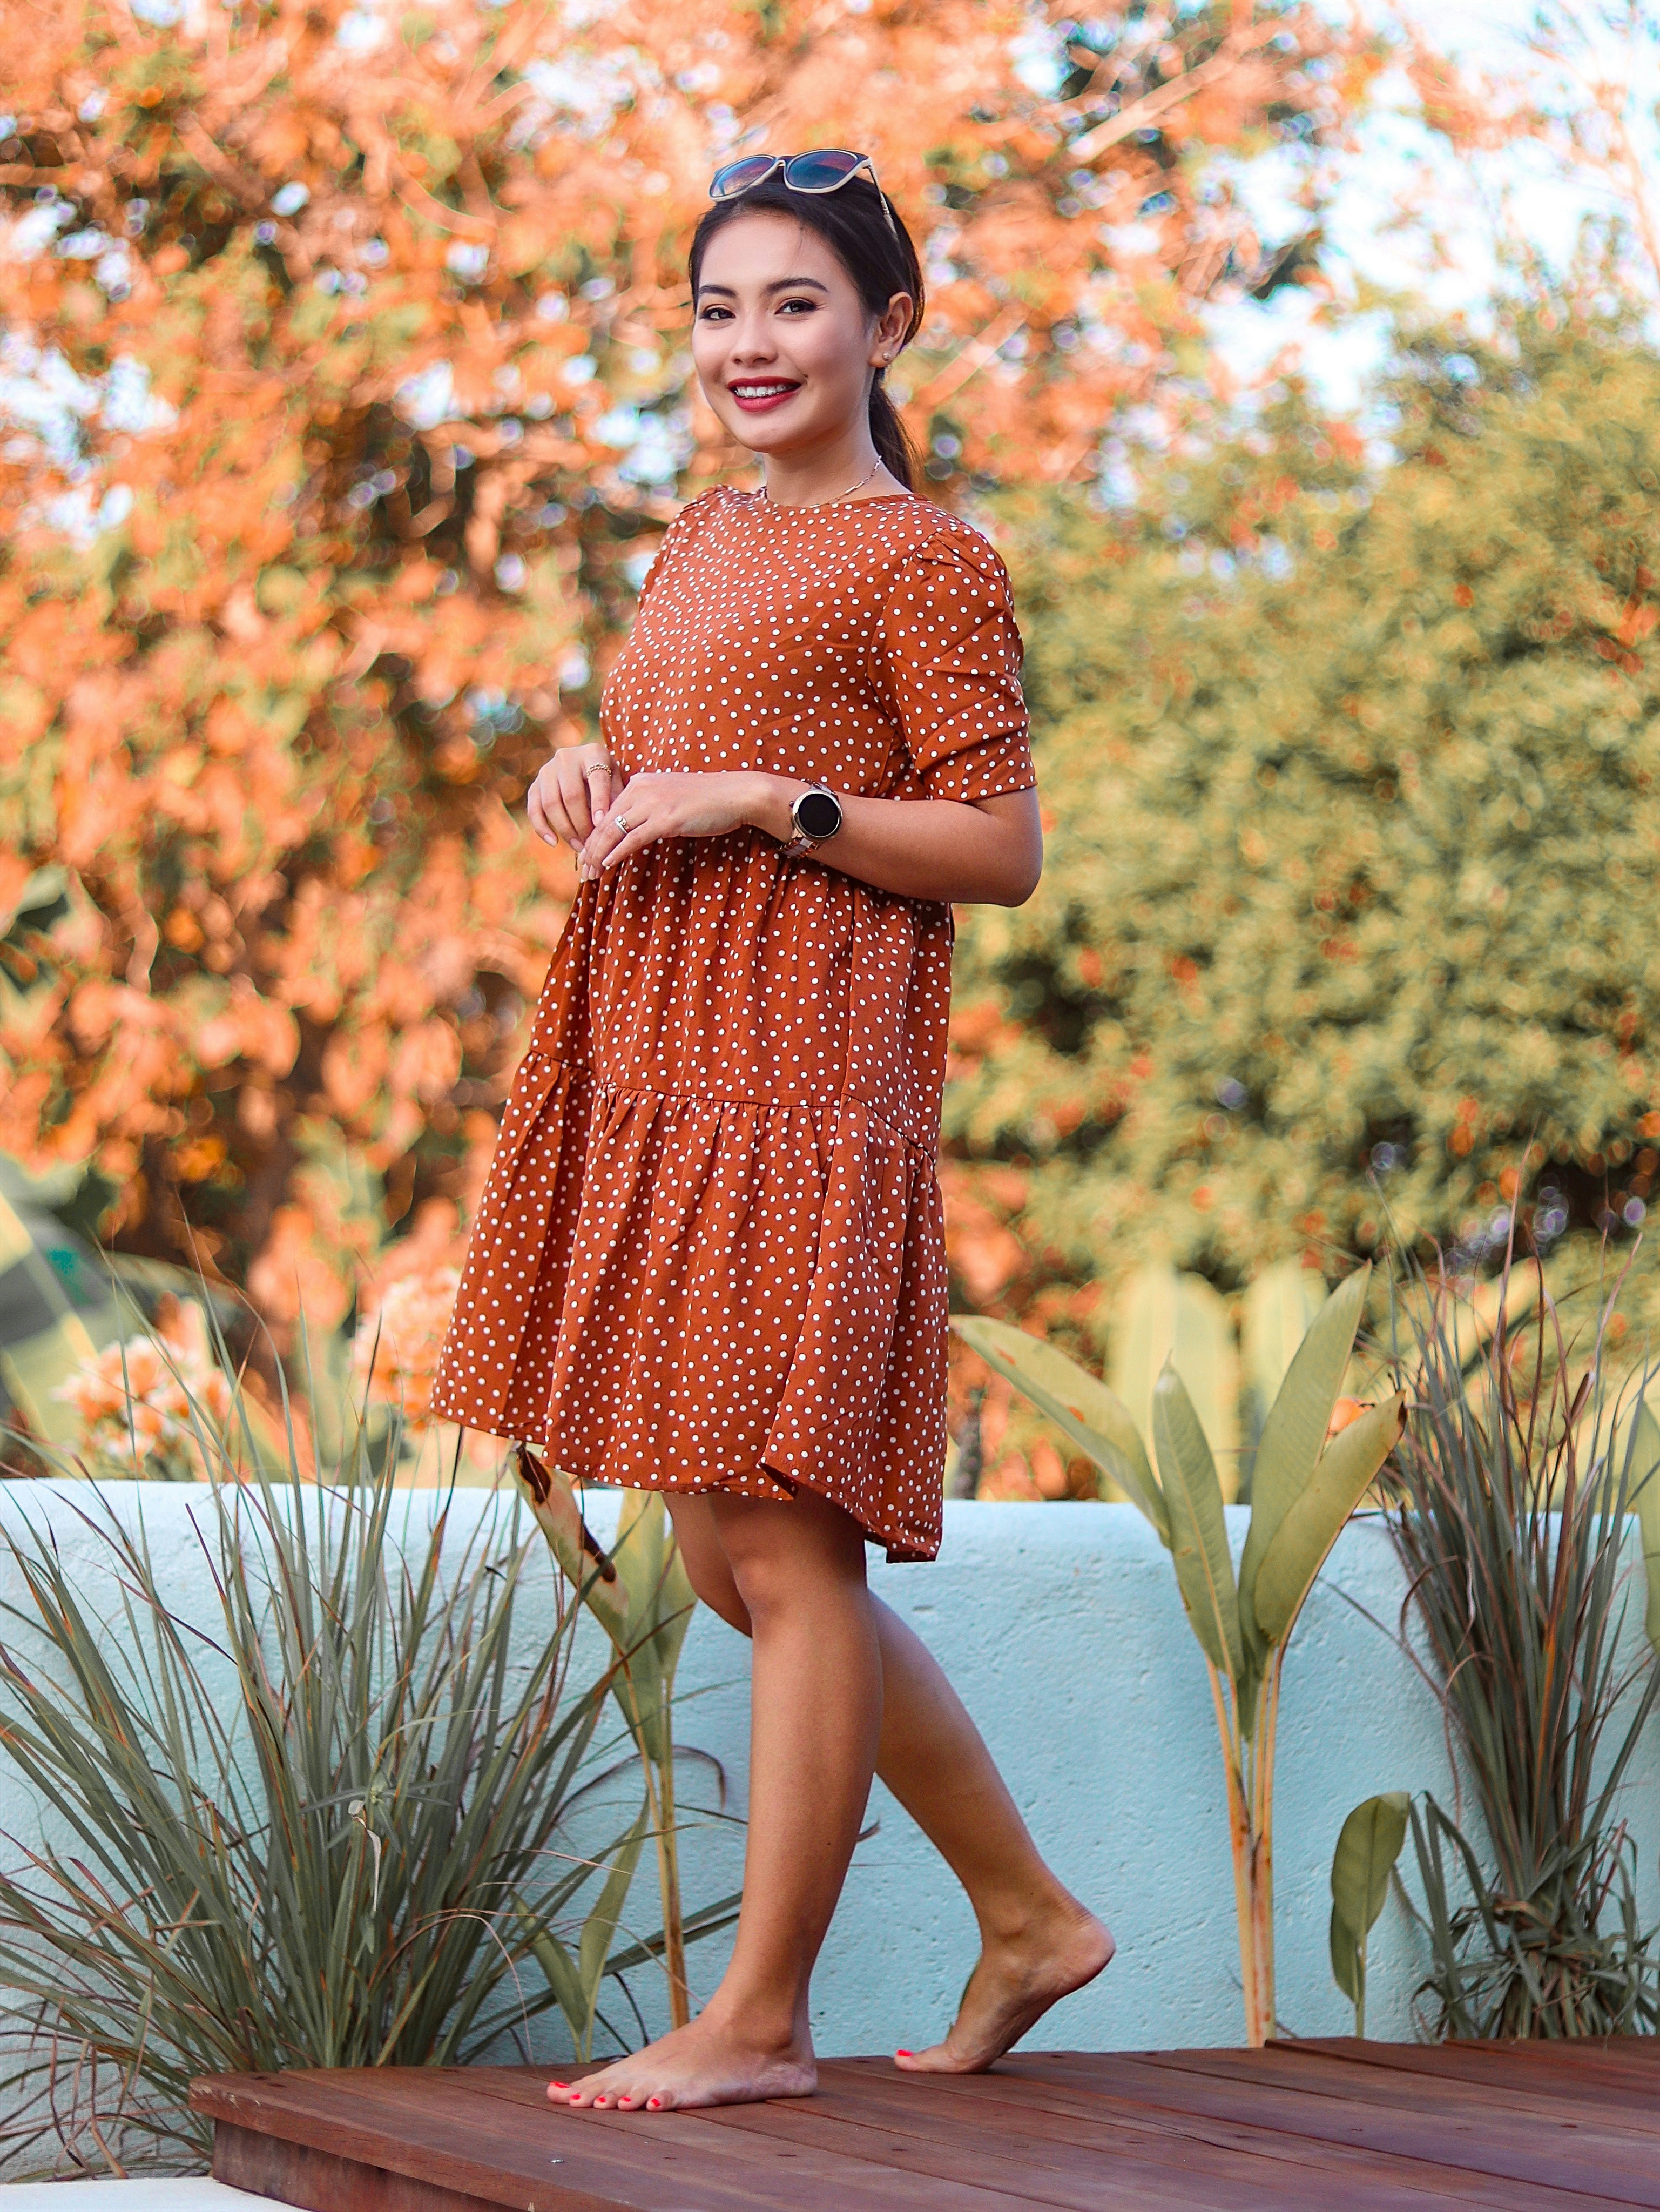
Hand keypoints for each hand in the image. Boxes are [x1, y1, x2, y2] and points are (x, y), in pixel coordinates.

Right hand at [526, 742, 617, 859]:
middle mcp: (566, 757)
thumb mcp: (617, 781)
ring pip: (551, 804)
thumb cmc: (607, 779)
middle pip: (571, 795)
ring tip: (579, 847)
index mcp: (593, 753)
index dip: (599, 803)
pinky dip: (542, 828)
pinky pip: (534, 809)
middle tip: (591, 843)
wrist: (585, 766)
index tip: (601, 825)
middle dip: (582, 824)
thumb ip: (616, 798)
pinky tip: (554, 843)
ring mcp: (547, 770)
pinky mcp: (535, 785)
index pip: (596, 778)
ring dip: (565, 829)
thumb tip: (610, 825)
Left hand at [581, 771, 784, 876]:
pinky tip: (606, 865)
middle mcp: (640, 789)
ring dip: (597, 855)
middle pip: (603, 822)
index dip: (592, 837)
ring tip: (589, 874)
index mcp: (639, 782)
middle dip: (589, 849)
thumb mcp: (670, 798)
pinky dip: (616, 853)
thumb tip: (634, 828)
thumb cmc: (706, 800)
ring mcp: (652, 803)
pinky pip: (632, 839)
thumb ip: (648, 808)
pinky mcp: (665, 819)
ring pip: (613, 831)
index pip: (606, 812)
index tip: (584, 857)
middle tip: (581, 872)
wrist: (735, 794)